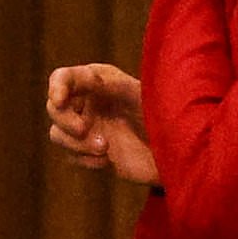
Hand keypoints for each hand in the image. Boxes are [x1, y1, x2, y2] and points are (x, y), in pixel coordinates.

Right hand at [47, 63, 158, 185]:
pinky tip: (107, 161)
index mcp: (98, 80)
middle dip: (66, 121)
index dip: (57, 86)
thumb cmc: (168, 115)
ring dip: (76, 144)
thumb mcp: (142, 95)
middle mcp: (89, 101)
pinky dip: (85, 160)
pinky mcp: (92, 151)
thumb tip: (88, 77)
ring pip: (58, 133)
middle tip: (84, 130)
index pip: (65, 77)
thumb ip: (114, 85)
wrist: (183, 151)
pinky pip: (72, 155)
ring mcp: (89, 127)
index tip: (59, 100)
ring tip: (105, 149)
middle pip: (54, 108)